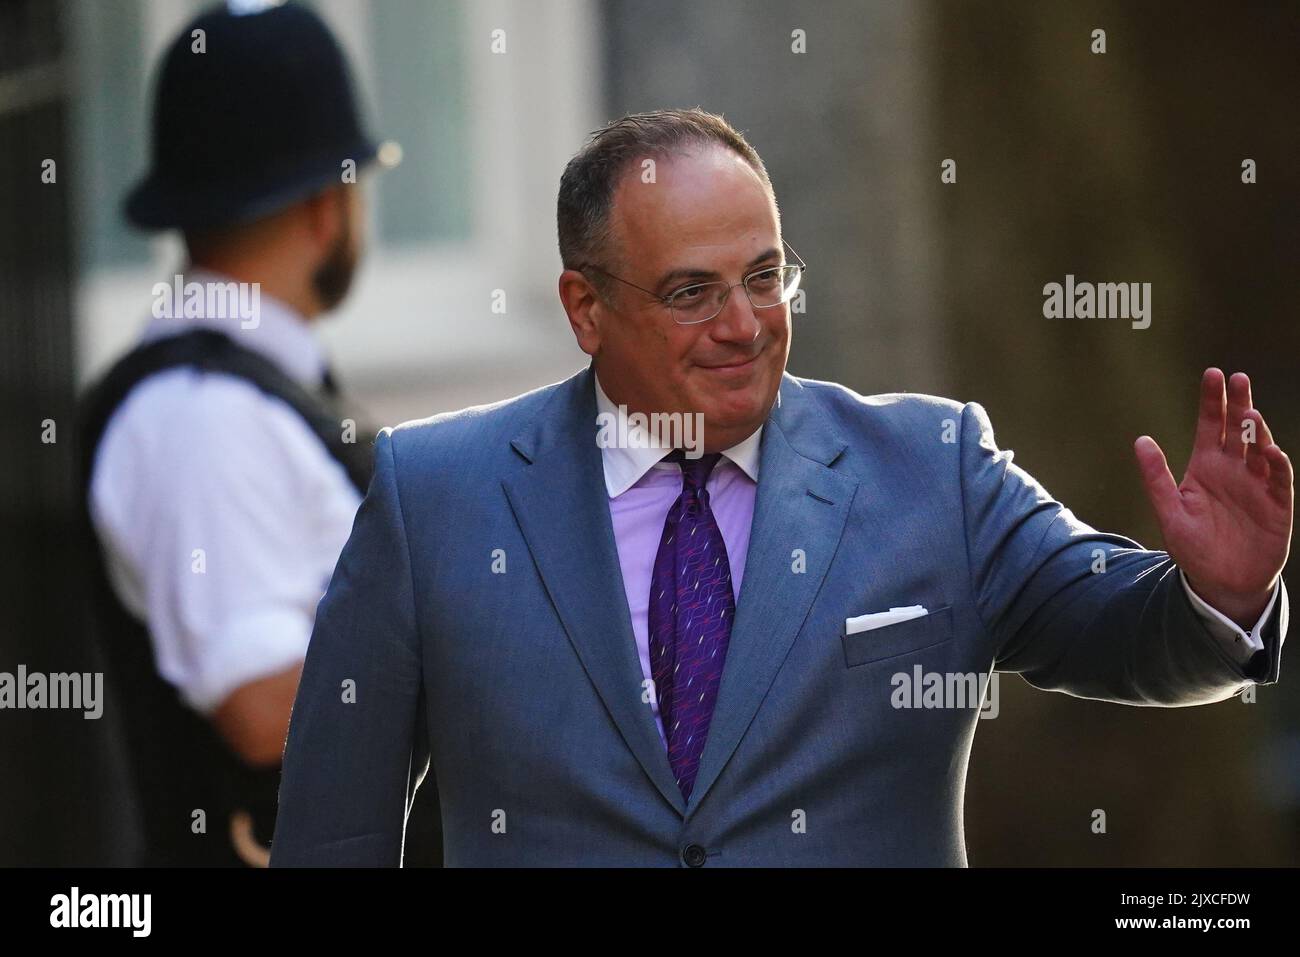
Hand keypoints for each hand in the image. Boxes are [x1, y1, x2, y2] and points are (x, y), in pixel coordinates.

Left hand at [1134, 368, 1292, 627]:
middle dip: (1238, 403)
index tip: (1213, 373)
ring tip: (1249, 415)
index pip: (1210, 426)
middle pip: (1237, 429)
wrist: (1221, 583)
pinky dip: (1277, 464)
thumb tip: (1140, 440)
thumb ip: (1156, 477)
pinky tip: (1270, 450)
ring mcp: (1257, 485)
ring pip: (1260, 449)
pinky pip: (1280, 480)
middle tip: (1238, 378)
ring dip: (1257, 431)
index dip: (1212, 401)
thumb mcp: (1170, 512)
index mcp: (1206, 467)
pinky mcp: (1277, 505)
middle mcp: (1233, 470)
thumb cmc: (1194, 548)